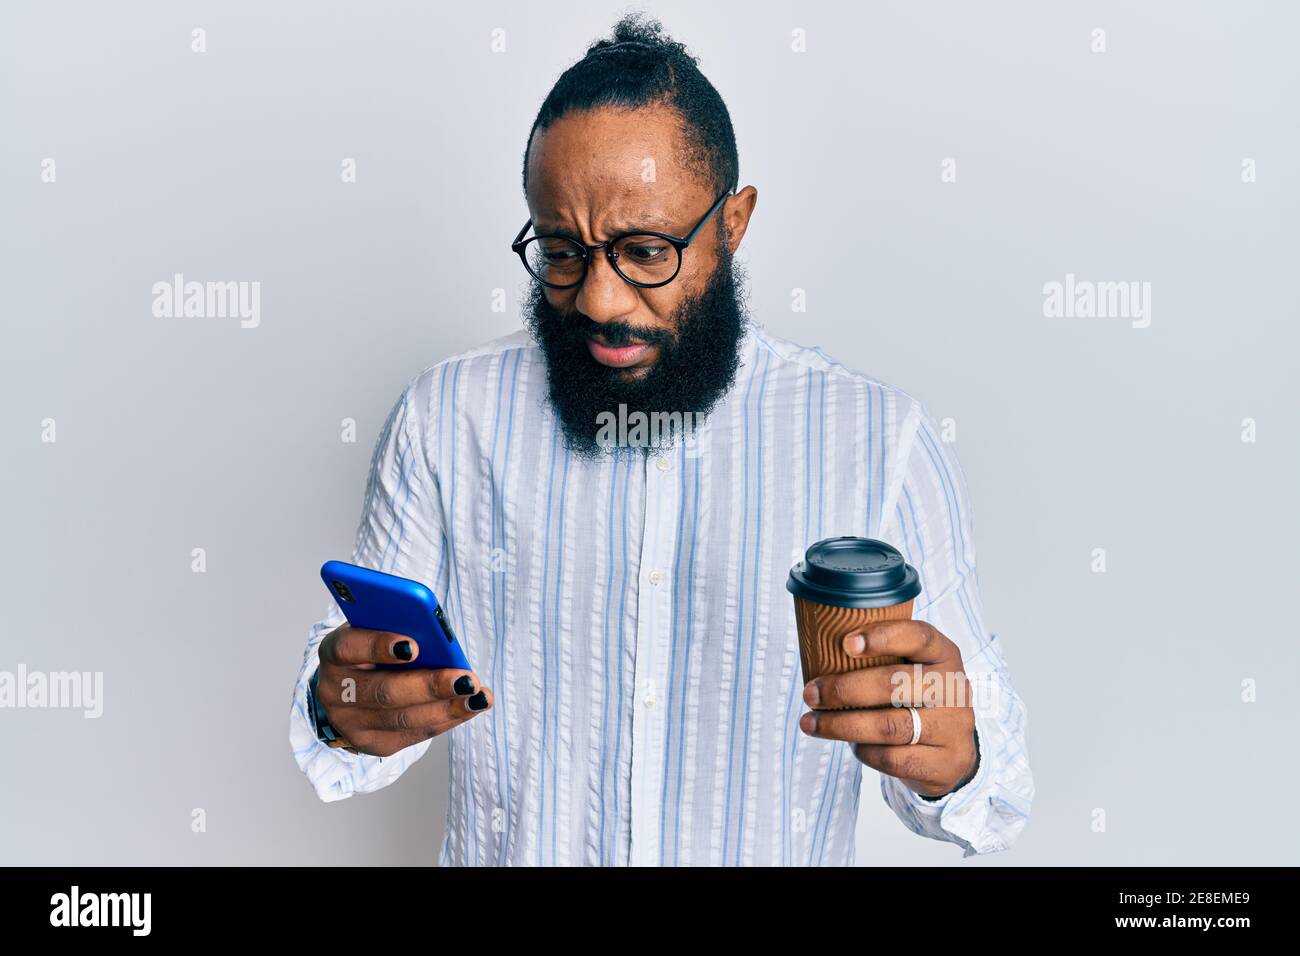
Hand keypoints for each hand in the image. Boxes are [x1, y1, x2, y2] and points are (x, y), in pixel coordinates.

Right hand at [315, 624, 492, 756]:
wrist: (352, 688)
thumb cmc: (375, 651)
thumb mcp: (378, 630)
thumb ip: (399, 627)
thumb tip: (438, 634)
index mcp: (334, 653)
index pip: (348, 648)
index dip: (379, 646)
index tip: (413, 645)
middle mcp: (335, 692)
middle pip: (384, 692)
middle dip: (430, 686)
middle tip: (466, 679)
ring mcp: (351, 723)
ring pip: (403, 718)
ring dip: (447, 707)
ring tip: (478, 695)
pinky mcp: (372, 744)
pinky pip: (414, 735)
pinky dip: (446, 719)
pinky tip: (470, 707)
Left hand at [799, 620, 977, 797]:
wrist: (953, 752)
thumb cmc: (916, 700)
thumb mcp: (910, 669)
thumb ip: (880, 658)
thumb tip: (819, 652)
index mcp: (944, 654)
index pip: (919, 637)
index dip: (883, 637)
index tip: (846, 644)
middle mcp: (954, 688)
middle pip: (895, 685)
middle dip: (844, 689)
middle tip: (810, 694)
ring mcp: (954, 727)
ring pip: (889, 726)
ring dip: (842, 725)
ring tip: (812, 723)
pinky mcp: (946, 763)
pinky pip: (893, 759)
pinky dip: (864, 752)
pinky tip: (851, 745)